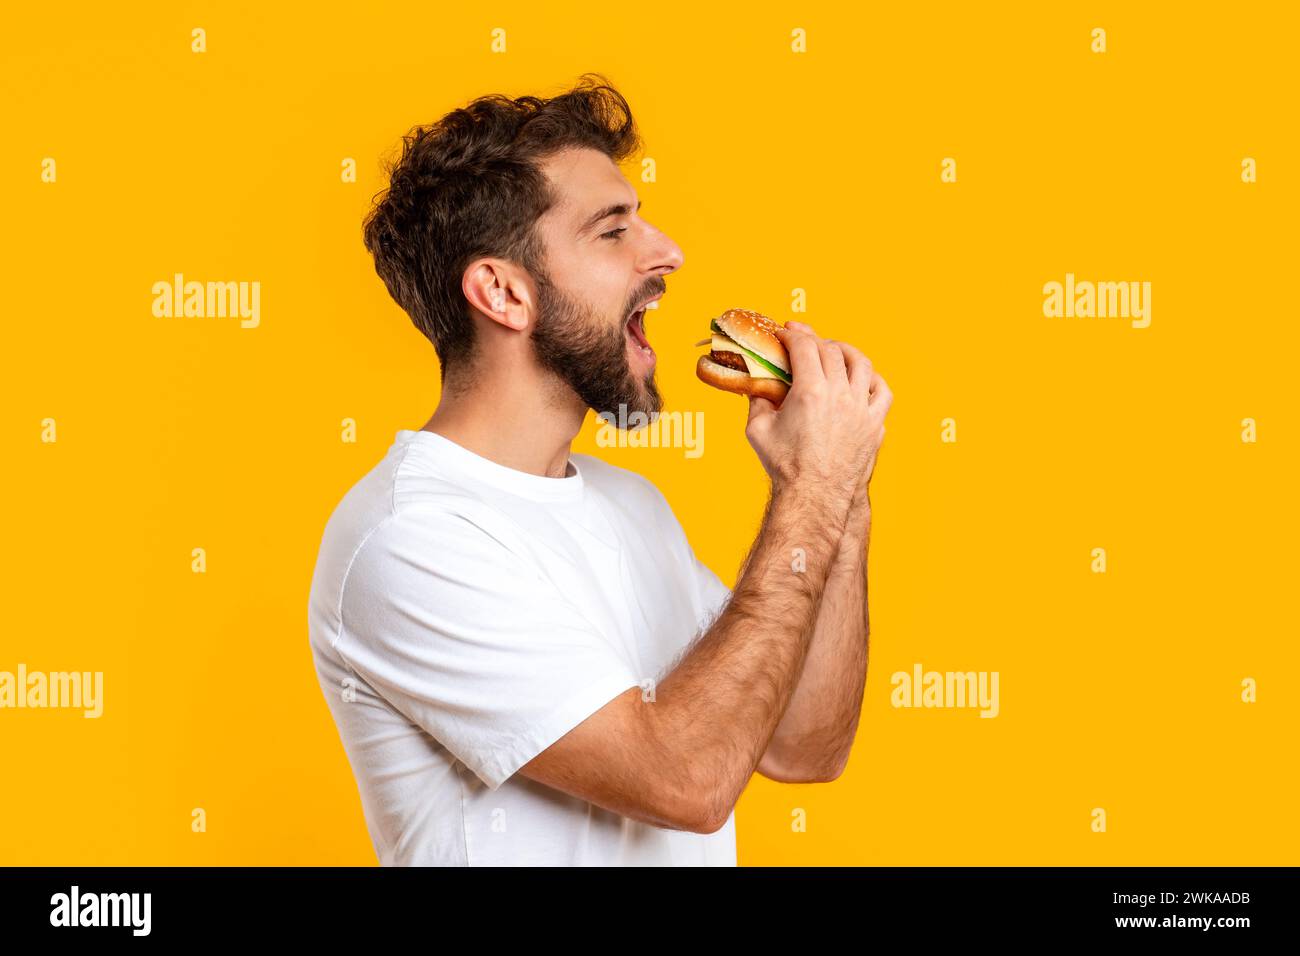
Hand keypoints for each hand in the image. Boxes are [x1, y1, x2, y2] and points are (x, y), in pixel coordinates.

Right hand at [744, 322, 890, 500]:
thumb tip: (757, 383)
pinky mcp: (875, 425)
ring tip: (835, 350)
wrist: (815, 498)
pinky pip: (881, 390)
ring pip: (861, 364)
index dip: (793, 335)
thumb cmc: (785, 467)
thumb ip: (758, 400)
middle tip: (803, 339)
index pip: (804, 347)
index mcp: (810, 392)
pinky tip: (861, 378)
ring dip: (845, 351)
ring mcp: (862, 409)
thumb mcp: (758, 429)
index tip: (784, 332)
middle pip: (831, 350)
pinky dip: (871, 379)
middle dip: (814, 339)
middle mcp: (840, 395)